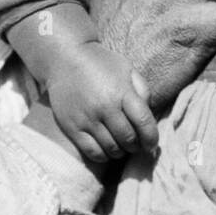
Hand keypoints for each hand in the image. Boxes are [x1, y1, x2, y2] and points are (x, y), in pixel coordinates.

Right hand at [45, 43, 157, 162]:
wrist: (64, 58)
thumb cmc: (100, 63)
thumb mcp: (127, 69)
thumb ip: (142, 91)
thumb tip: (149, 117)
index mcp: (121, 92)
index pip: (144, 123)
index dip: (151, 138)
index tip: (152, 143)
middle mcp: (104, 107)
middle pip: (129, 139)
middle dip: (136, 145)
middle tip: (136, 143)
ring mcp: (87, 119)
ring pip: (112, 149)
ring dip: (121, 151)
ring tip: (121, 145)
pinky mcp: (72, 127)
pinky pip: (92, 152)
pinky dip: (103, 155)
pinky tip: (106, 148)